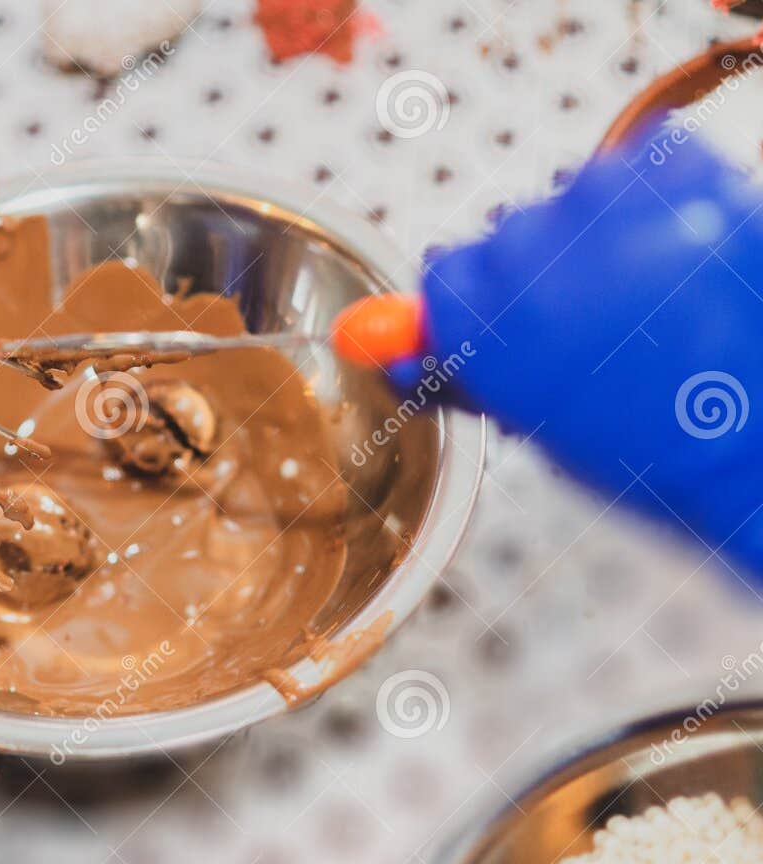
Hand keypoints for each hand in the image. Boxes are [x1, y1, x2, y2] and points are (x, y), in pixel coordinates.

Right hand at [409, 131, 762, 569]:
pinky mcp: (681, 175)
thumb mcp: (535, 422)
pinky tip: (686, 250)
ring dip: (604, 233)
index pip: (445, 274)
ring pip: (578, 195)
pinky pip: (650, 159)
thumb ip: (465, 377)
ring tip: (654, 296)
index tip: (506, 319)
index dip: (478, 300)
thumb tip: (395, 356)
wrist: (760, 440)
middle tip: (598, 325)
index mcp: (486, 318)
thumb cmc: (650, 447)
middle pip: (510, 235)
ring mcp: (611, 211)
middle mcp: (534, 255)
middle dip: (543, 272)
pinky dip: (665, 194)